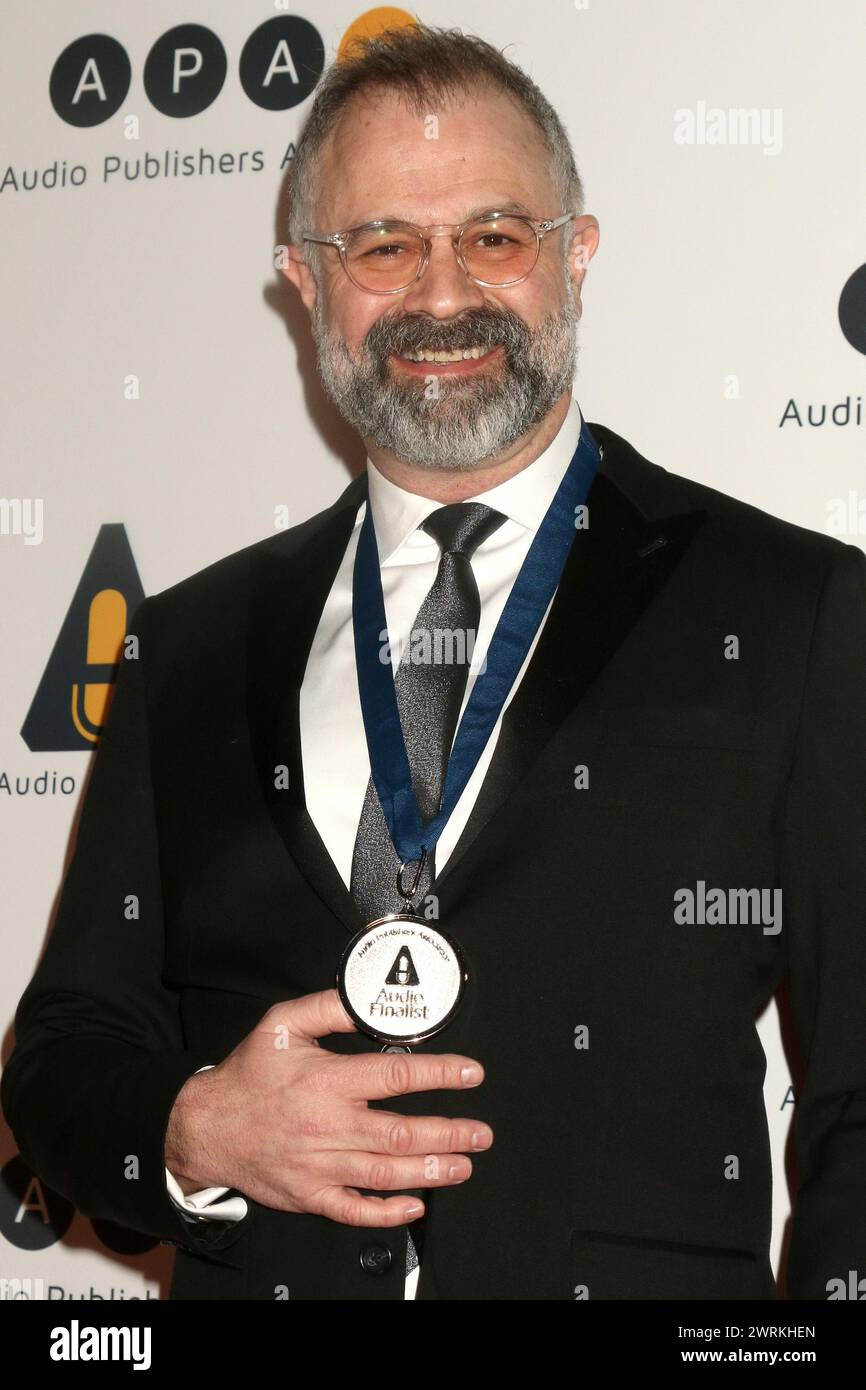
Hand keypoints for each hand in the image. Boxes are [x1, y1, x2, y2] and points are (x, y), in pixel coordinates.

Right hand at [164, 988, 492, 1225]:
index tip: (470, 1073)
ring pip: (387, 1174)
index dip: (440, 1073)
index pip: (396, 1075)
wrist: (205, 1126)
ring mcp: (320, 1166)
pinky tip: (414, 1205)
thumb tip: (367, 1000)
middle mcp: (328, 1126)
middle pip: (401, 1134)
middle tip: (480, 1132)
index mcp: (327, 1082)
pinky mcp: (310, 1195)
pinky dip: (387, 1213)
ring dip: (432, 1171)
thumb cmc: (247, 1076)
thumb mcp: (283, 1024)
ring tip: (463, 1164)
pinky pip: (354, 1211)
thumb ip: (328, 1007)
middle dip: (449, 1133)